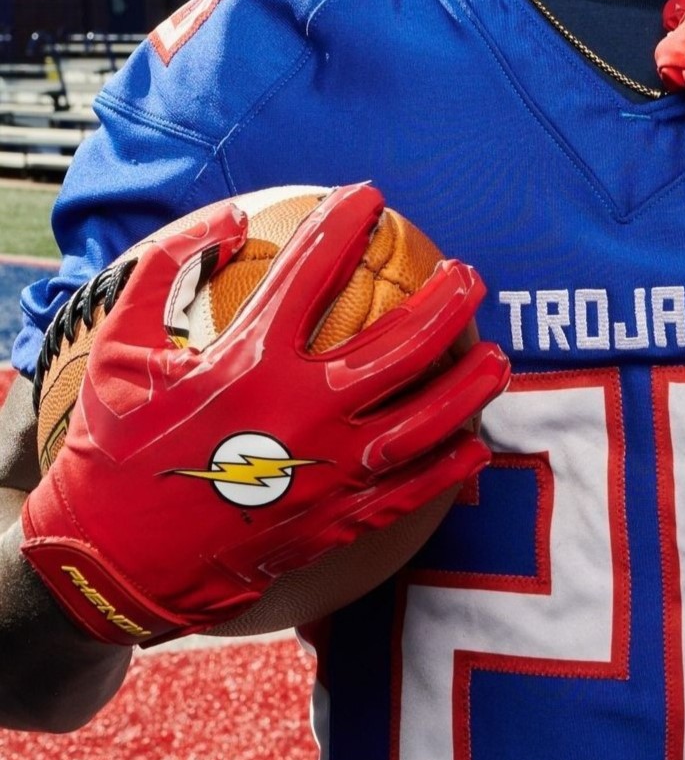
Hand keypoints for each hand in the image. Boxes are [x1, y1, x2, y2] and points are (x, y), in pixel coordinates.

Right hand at [21, 185, 509, 642]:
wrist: (113, 563)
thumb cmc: (112, 449)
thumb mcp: (118, 349)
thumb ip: (168, 269)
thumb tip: (229, 216)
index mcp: (248, 361)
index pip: (312, 270)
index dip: (345, 223)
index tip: (371, 196)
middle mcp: (301, 410)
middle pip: (400, 345)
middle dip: (446, 304)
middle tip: (470, 276)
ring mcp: (327, 470)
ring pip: (425, 419)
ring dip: (469, 384)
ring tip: (497, 357)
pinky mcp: (335, 522)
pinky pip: (412, 490)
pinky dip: (450, 466)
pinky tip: (476, 444)